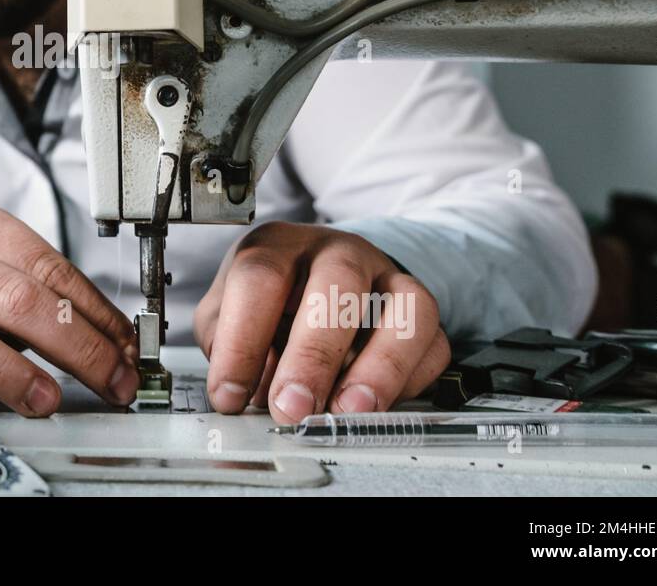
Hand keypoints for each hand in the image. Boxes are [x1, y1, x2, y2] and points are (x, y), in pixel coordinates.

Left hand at [193, 221, 449, 423]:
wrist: (319, 275)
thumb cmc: (267, 300)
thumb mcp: (225, 314)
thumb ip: (224, 345)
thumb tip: (239, 391)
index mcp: (277, 245)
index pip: (260, 277)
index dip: (242, 340)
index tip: (230, 395)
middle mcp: (335, 251)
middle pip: (337, 285)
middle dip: (313, 355)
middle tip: (292, 407)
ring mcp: (385, 276)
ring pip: (405, 307)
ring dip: (379, 367)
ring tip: (348, 410)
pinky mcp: (420, 308)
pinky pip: (433, 343)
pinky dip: (409, 380)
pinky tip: (376, 406)